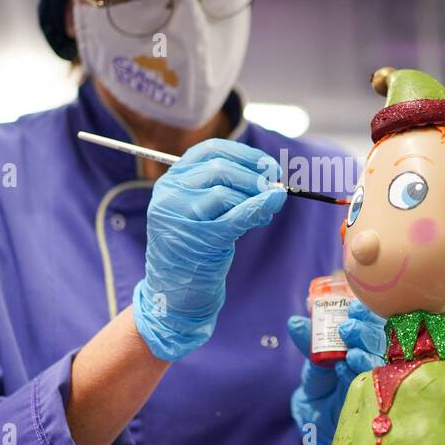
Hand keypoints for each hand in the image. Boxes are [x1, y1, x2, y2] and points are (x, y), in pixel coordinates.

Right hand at [133, 138, 284, 360]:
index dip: (244, 154)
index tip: (267, 164)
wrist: (174, 293)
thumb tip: (268, 173)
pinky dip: (258, 208)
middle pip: (220, 168)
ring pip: (225, 191)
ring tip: (266, 211)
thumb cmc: (193, 248)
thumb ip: (225, 188)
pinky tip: (272, 206)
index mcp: (171, 180)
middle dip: (254, 176)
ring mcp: (180, 216)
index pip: (210, 150)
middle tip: (274, 187)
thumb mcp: (201, 211)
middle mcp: (169, 193)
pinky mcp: (198, 239)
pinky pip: (234, 217)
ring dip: (256, 197)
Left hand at [287, 299, 386, 444]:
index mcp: (369, 344)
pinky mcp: (375, 403)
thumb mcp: (314, 361)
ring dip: (367, 356)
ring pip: (383, 365)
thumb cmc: (321, 384)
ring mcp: (380, 382)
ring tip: (350, 353)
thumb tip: (294, 322)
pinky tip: (345, 370)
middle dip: (367, 334)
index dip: (368, 315)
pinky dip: (358, 377)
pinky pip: (372, 388)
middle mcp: (380, 361)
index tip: (353, 308)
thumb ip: (309, 341)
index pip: (376, 324)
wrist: (317, 420)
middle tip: (348, 329)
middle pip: (384, 343)